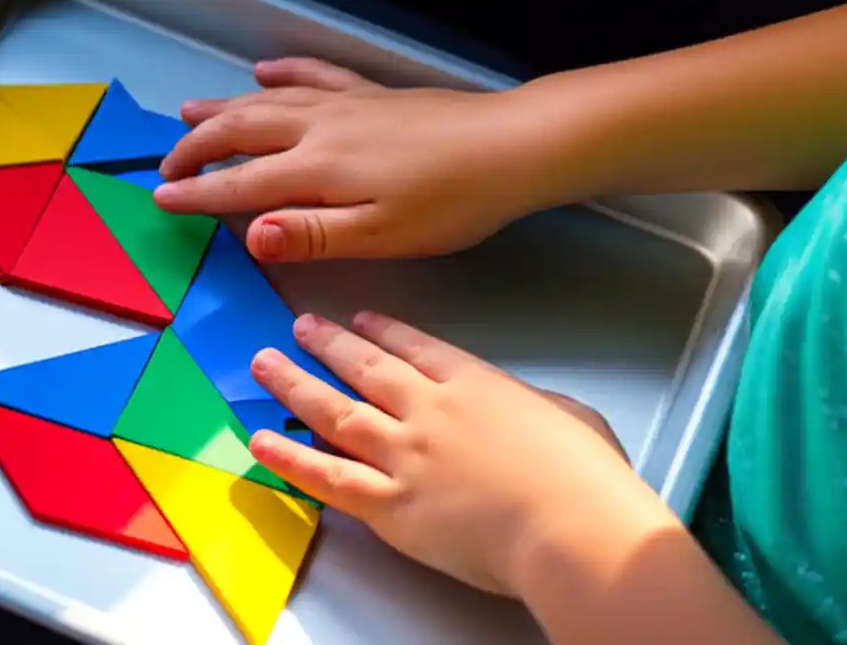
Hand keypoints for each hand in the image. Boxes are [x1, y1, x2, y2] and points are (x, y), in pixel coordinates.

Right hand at [155, 58, 567, 261]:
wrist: (510, 147)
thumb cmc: (451, 202)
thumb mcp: (382, 234)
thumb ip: (313, 234)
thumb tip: (251, 235)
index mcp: (318, 170)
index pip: (240, 183)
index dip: (198, 194)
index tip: (161, 201)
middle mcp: (320, 129)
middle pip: (241, 132)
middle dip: (196, 148)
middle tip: (165, 167)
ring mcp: (345, 106)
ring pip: (267, 101)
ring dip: (223, 108)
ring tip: (188, 114)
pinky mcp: (370, 95)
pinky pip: (314, 76)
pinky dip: (283, 73)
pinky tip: (265, 70)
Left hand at [248, 311, 641, 597]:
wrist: (572, 527)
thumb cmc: (587, 479)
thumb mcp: (571, 417)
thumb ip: (531, 406)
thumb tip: (521, 410)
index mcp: (475, 385)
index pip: (417, 348)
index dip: (384, 331)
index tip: (361, 319)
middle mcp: (429, 411)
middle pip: (366, 367)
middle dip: (329, 344)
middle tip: (301, 326)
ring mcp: (404, 455)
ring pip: (335, 411)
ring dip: (294, 384)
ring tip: (264, 365)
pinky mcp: (390, 505)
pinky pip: (327, 477)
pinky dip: (288, 459)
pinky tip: (259, 442)